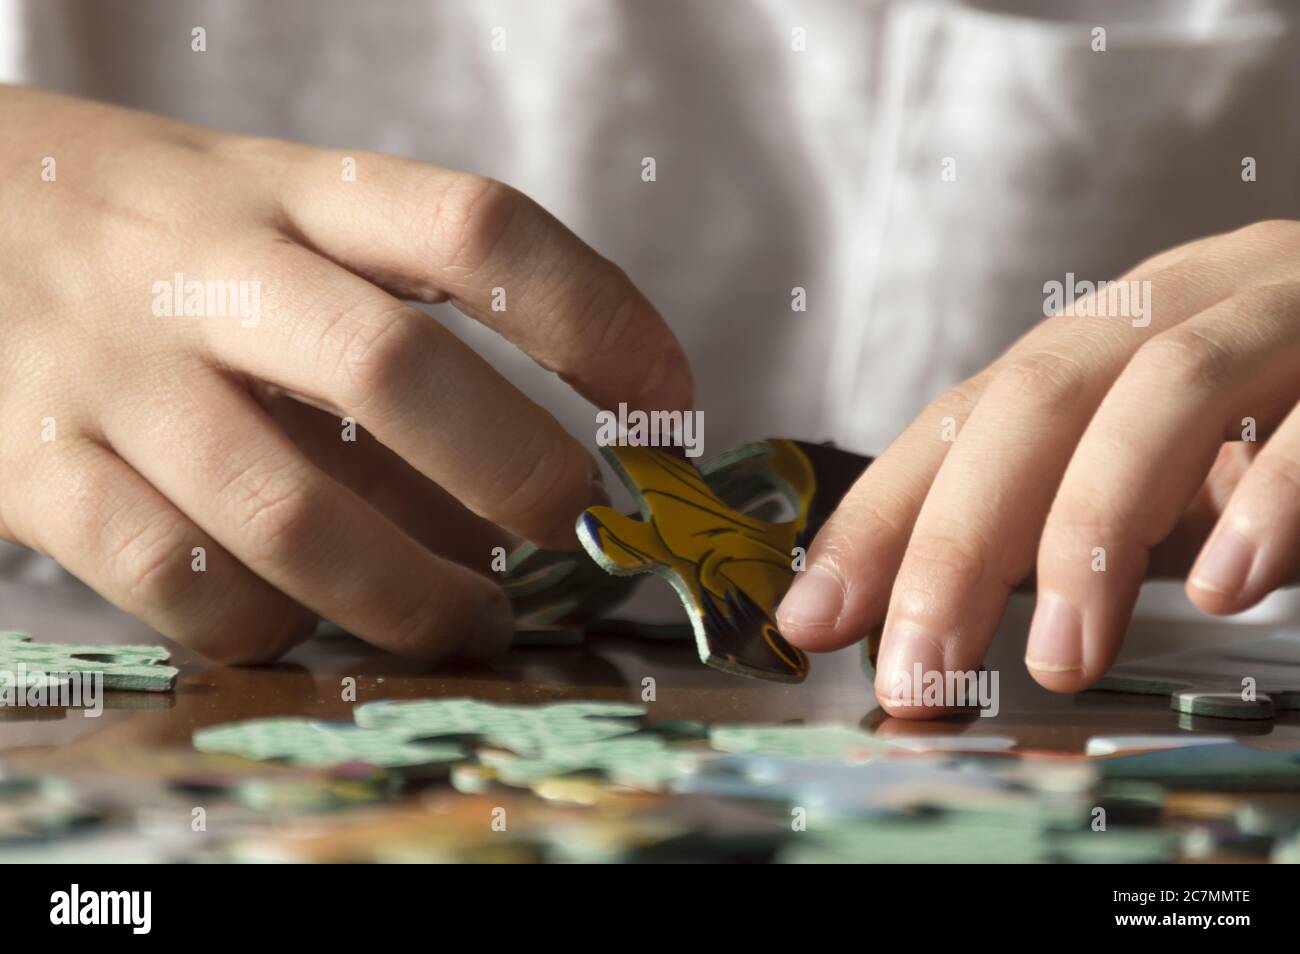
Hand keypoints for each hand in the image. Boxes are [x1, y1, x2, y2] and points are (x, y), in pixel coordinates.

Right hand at [0, 86, 691, 663]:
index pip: (476, 227)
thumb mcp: (278, 226)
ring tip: (475, 620)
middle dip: (520, 472)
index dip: (599, 319)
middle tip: (579, 528)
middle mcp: (208, 265)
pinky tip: (313, 625)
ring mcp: (116, 369)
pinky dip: (276, 626)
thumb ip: (392, 334)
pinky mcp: (36, 469)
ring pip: (293, 511)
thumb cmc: (158, 235)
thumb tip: (519, 500)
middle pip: (398, 369)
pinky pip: (185, 583)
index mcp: (293, 187)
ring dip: (414, 593)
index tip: (671, 406)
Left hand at [778, 220, 1299, 716]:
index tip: (814, 621)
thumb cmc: (1272, 414)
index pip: (959, 419)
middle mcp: (1172, 308)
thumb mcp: (1146, 467)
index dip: (878, 518)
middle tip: (919, 670)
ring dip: (1095, 529)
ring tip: (1065, 655)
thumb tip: (928, 623)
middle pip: (1032, 401)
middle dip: (959, 543)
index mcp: (1100, 338)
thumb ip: (1054, 523)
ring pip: (1160, 389)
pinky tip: (1232, 583)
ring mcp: (1279, 314)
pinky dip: (1270, 496)